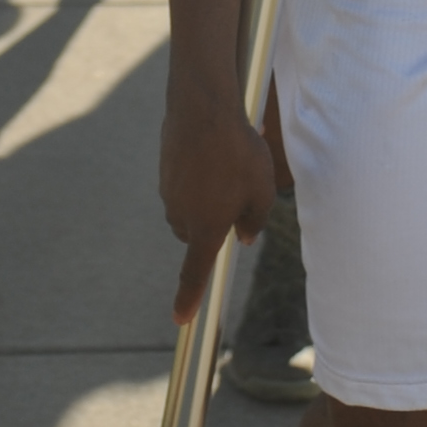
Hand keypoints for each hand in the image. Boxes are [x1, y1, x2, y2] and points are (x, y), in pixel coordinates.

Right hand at [159, 69, 277, 324]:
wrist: (203, 107)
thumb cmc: (239, 152)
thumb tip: (244, 236)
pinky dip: (198, 173)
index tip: (180, 319)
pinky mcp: (164, 169)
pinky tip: (216, 149)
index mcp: (205, 229)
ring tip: (231, 164)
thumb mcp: (262, 191)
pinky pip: (183, 181)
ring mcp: (169, 191)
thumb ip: (254, 221)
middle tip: (241, 194)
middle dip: (214, 224)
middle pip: (197, 234)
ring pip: (190, 206)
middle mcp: (181, 215)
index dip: (188, 298)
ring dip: (207, 196)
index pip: (194, 273)